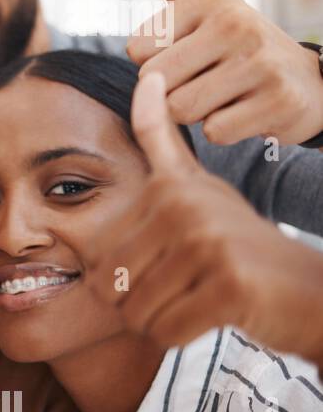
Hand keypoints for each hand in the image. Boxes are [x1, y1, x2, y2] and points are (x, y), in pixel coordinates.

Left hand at [83, 72, 322, 362]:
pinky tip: (210, 319)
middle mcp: (189, 203)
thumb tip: (143, 87)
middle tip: (176, 291)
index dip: (150, 108)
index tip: (152, 74)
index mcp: (177, 184)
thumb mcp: (203, 201)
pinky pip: (164, 328)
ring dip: (156, 320)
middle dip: (130, 298)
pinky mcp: (228, 283)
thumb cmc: (241, 260)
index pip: (150, 140)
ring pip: (134, 305)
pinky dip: (177, 336)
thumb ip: (165, 166)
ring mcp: (209, 241)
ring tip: (194, 303)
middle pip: (108, 271)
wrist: (312, 297)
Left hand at [121, 0, 322, 146]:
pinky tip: (246, 110)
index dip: (156, 61)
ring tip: (225, 92)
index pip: (137, 51)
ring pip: (181, 109)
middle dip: (174, 89)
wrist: (305, 78)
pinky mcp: (278, 101)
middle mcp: (237, 23)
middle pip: (156, 83)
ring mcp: (261, 62)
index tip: (192, 48)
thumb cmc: (233, 37)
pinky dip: (224, 129)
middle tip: (209, 76)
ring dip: (196, 112)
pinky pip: (214, 131)